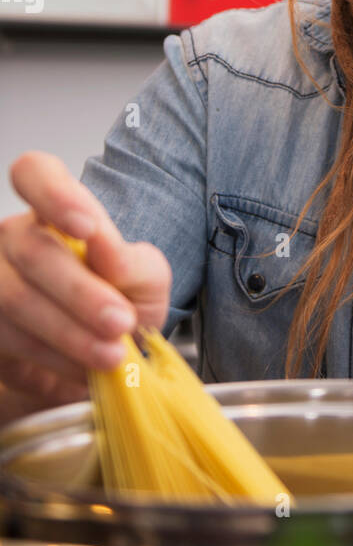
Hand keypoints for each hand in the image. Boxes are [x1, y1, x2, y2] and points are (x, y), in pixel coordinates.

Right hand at [0, 151, 171, 424]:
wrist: (104, 354)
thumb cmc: (123, 301)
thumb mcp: (145, 278)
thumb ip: (131, 261)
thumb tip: (106, 253)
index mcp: (54, 211)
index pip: (34, 173)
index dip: (55, 195)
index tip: (88, 228)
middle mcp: (14, 239)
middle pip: (31, 251)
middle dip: (80, 292)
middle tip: (120, 322)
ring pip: (14, 300)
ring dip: (68, 334)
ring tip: (111, 356)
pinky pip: (8, 343)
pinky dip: (52, 362)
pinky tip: (83, 372)